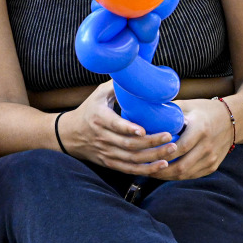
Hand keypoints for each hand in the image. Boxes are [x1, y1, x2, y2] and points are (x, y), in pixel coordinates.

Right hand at [62, 81, 176, 174]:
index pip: (115, 125)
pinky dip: (147, 169)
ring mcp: (107, 152)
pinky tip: (162, 165)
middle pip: (129, 145)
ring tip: (172, 149)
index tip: (143, 130)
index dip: (129, 129)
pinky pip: (130, 169)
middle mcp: (103, 137)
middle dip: (152, 142)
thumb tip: (136, 72)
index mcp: (99, 118)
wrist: (70, 134)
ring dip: (154, 156)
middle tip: (169, 137)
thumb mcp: (98, 94)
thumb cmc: (89, 110)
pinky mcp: (110, 163)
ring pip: (132, 159)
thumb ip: (116, 86)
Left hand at [153, 98, 235, 180]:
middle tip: (144, 167)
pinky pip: (192, 175)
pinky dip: (177, 176)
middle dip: (161, 169)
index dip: (163, 153)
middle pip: (182, 165)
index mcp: (201, 129)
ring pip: (186, 174)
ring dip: (167, 175)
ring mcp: (212, 158)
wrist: (231, 120)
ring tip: (150, 171)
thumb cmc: (203, 110)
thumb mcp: (187, 106)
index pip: (180, 147)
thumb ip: (168, 111)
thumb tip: (145, 112)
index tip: (147, 154)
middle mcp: (208, 146)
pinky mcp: (213, 166)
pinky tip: (164, 173)